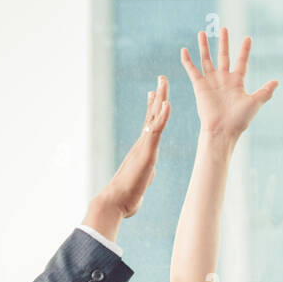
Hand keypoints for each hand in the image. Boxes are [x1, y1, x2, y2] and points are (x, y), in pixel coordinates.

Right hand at [99, 74, 170, 218]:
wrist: (114, 203)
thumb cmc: (126, 199)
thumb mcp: (141, 182)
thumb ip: (146, 173)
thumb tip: (149, 172)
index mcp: (142, 150)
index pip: (149, 125)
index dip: (153, 109)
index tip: (155, 94)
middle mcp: (141, 144)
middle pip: (151, 115)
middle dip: (158, 96)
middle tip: (161, 78)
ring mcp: (143, 146)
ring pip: (153, 118)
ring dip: (160, 98)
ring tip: (164, 80)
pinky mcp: (146, 153)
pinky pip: (156, 131)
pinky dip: (162, 117)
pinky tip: (167, 103)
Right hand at [180, 27, 277, 138]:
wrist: (222, 130)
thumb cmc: (239, 120)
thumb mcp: (254, 103)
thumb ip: (265, 91)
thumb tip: (277, 81)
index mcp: (237, 82)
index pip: (242, 61)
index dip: (245, 50)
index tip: (248, 38)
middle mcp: (223, 79)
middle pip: (223, 56)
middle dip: (224, 42)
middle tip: (224, 28)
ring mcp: (211, 81)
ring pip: (206, 59)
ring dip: (204, 46)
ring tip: (202, 32)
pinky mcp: (199, 86)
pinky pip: (192, 70)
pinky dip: (187, 60)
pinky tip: (184, 50)